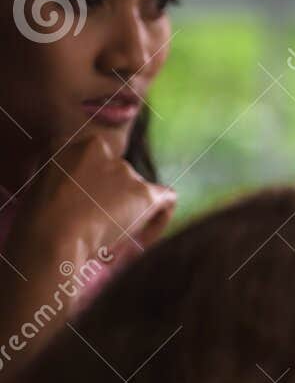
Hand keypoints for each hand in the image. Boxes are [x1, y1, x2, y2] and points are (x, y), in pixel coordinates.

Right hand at [11, 134, 175, 265]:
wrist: (52, 234)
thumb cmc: (38, 220)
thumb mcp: (41, 187)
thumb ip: (65, 181)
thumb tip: (81, 196)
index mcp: (70, 144)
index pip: (95, 162)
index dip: (94, 188)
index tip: (85, 209)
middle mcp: (100, 148)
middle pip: (118, 176)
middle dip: (112, 201)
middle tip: (97, 227)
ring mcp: (124, 170)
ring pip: (139, 189)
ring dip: (130, 213)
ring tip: (112, 239)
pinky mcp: (144, 192)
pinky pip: (167, 198)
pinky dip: (160, 218)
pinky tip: (144, 237)